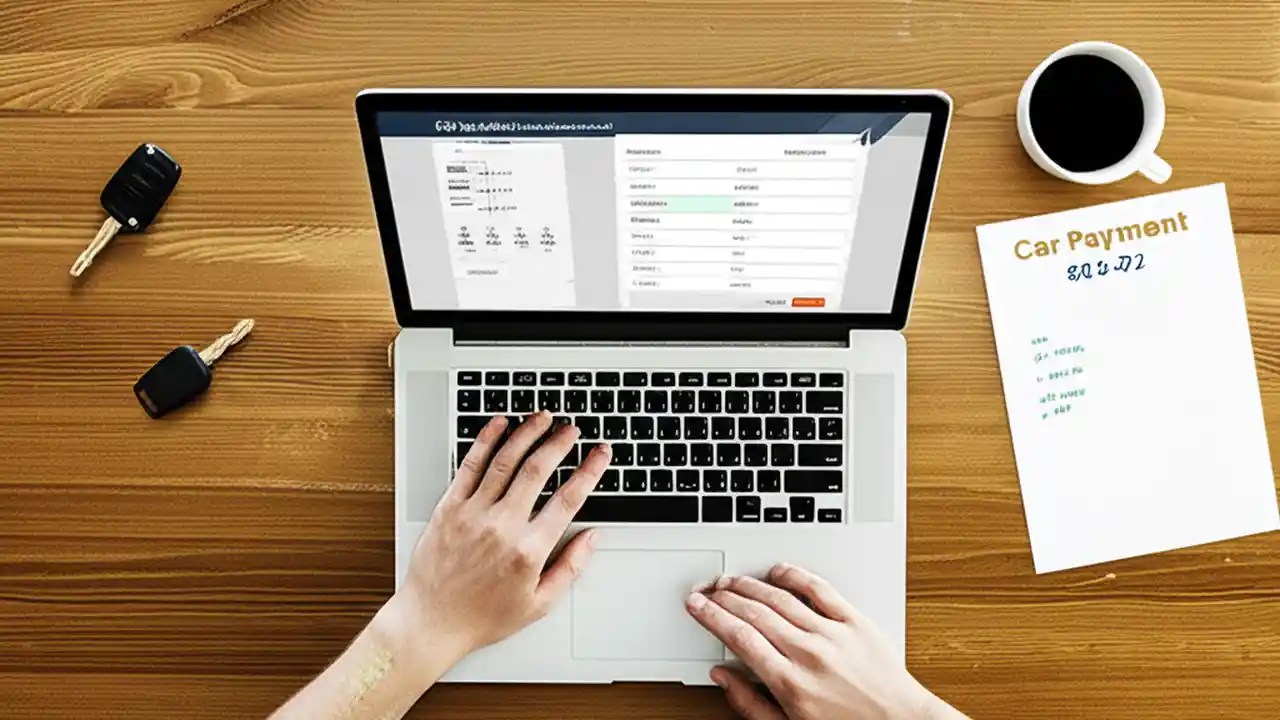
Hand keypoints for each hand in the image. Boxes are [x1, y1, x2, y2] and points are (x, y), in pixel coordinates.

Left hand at [395, 411, 610, 665]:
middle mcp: (502, 527)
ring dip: (527, 433)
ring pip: (505, 460)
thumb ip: (571, 568)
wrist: (431, 622)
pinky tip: (499, 424)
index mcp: (529, 551)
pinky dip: (486, 440)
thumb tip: (592, 537)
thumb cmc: (482, 617)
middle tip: (572, 430)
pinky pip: (469, 465)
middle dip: (560, 443)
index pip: (568, 499)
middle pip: (538, 470)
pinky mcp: (448, 508)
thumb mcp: (539, 604)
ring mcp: (473, 514)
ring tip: (542, 418)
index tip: (600, 454)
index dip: (589, 471)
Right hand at [686, 564, 965, 719]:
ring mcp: (834, 635)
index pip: (739, 638)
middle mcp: (809, 654)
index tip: (696, 605)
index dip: (711, 617)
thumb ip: (751, 704)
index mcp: (790, 683)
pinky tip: (779, 571)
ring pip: (781, 599)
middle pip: (754, 614)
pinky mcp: (856, 623)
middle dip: (724, 598)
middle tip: (707, 589)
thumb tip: (722, 677)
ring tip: (733, 580)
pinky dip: (796, 576)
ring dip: (751, 585)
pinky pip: (821, 590)